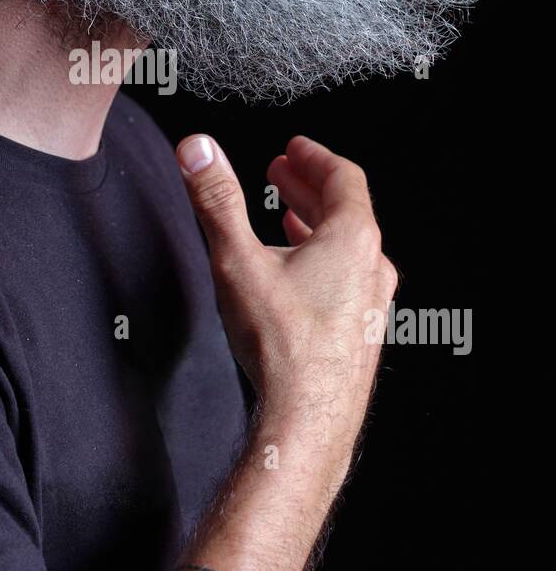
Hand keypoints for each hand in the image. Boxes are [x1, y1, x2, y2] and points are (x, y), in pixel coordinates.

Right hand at [176, 133, 397, 463]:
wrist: (307, 421)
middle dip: (308, 188)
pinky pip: (346, 282)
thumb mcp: (237, 260)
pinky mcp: (361, 334)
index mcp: (353, 238)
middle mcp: (372, 267)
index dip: (314, 158)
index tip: (294, 149)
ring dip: (314, 227)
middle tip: (281, 175)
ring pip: (347, 249)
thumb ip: (217, 199)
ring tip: (285, 222)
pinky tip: (294, 280)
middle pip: (346, 211)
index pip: (343, 177)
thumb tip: (198, 149)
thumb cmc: (281, 344)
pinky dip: (321, 263)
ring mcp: (372, 304)